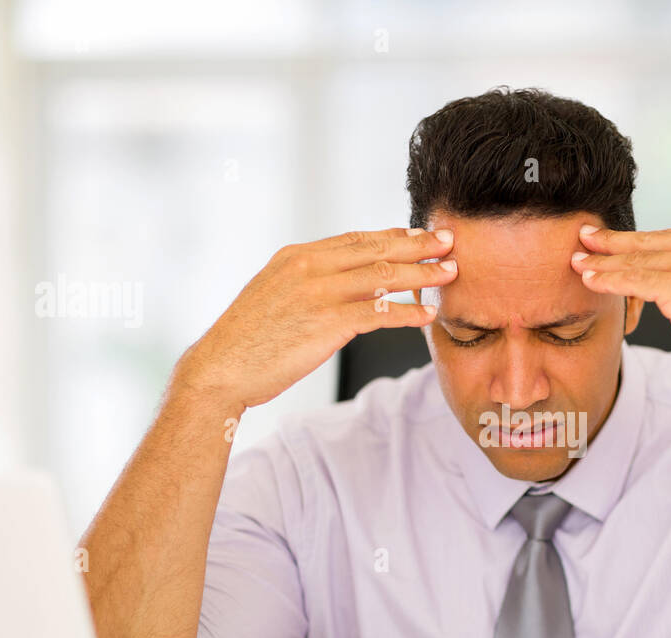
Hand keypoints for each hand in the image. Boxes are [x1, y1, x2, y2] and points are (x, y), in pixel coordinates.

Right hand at [175, 227, 456, 407]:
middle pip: (376, 250)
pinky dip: (408, 313)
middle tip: (449, 241)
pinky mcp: (326, 324)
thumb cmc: (247, 342)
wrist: (220, 369)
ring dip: (422, 275)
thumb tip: (343, 283)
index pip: (356, 239)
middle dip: (417, 245)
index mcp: (296, 257)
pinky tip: (429, 315)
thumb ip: (308, 284)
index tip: (421, 234)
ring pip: (383, 277)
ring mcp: (318, 294)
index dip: (393, 235)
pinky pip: (379, 315)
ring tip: (450, 274)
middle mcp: (309, 267)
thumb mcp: (275, 296)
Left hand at [570, 225, 670, 397]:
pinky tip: (590, 280)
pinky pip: (636, 279)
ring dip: (604, 261)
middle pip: (652, 242)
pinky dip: (609, 279)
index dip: (639, 241)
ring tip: (577, 262)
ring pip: (639, 260)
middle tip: (585, 237)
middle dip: (614, 242)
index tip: (615, 241)